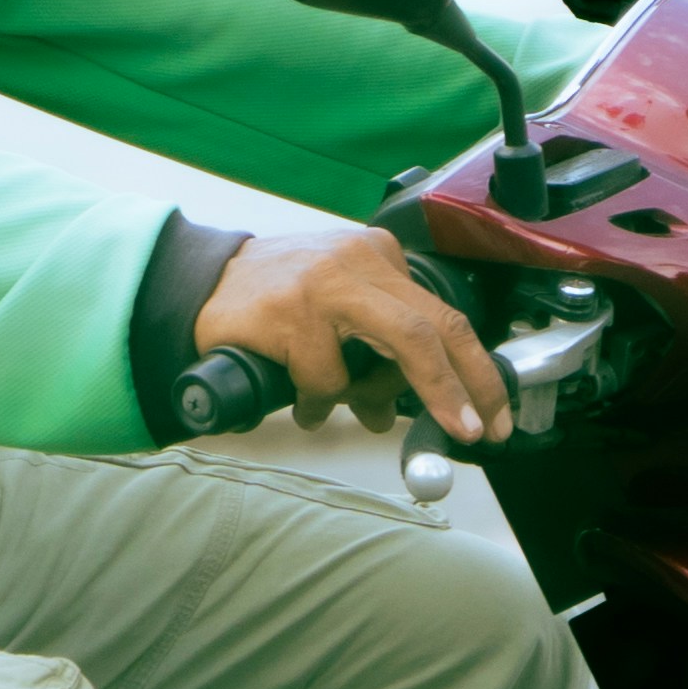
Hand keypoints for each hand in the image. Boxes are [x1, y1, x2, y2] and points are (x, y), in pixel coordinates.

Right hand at [193, 222, 509, 445]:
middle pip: (437, 328)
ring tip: (344, 405)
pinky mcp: (292, 311)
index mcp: (380, 257)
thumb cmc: (273, 303)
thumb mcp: (339, 313)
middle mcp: (361, 261)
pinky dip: (319, 402)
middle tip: (473, 430)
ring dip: (378, 397)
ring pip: (398, 349)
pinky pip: (329, 377)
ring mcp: (328, 283)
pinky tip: (300, 399)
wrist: (198, 287)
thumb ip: (379, 351)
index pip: (446, 317)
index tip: (490, 414)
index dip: (476, 371)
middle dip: (464, 387)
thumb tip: (403, 406)